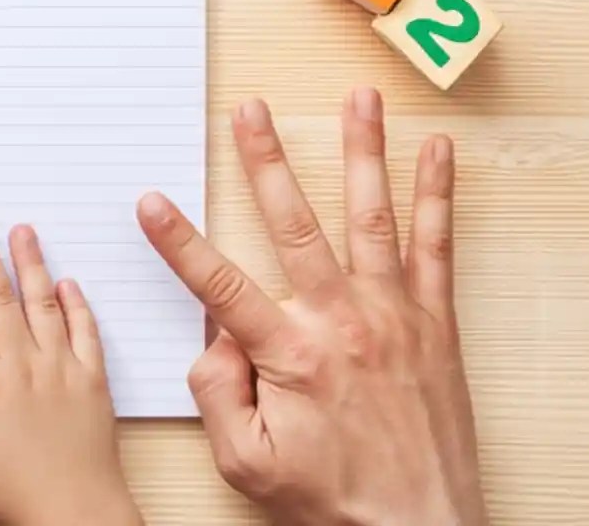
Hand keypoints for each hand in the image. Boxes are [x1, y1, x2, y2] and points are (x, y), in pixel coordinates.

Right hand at [0, 219, 142, 525]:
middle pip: (0, 301)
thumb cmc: (15, 495)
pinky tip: (68, 282)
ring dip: (31, 266)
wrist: (78, 512)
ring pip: (43, 306)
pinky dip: (77, 304)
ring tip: (22, 232)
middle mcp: (23, 368)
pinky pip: (86, 331)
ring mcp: (61, 369)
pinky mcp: (92, 378)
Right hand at [137, 88, 486, 525]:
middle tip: (250, 113)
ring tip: (357, 102)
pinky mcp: (434, 323)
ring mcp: (393, 315)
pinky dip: (436, 196)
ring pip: (370, 218)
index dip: (179, 241)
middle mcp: (341, 321)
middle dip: (265, 163)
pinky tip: (435, 153)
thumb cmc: (333, 500)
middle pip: (296, 226)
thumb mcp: (247, 463)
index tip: (152, 201)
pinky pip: (436, 247)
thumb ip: (218, 394)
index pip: (219, 286)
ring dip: (361, 153)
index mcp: (290, 356)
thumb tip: (216, 339)